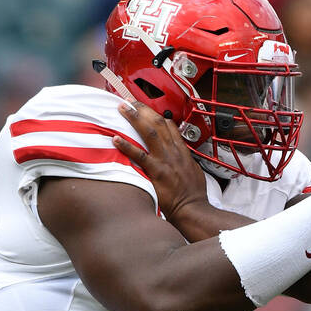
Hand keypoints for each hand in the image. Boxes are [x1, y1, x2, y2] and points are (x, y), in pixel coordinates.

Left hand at [113, 101, 208, 223]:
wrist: (193, 209)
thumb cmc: (194, 195)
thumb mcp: (194, 172)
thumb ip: (184, 162)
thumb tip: (179, 159)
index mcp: (182, 152)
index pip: (170, 126)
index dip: (157, 114)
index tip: (146, 109)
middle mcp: (173, 152)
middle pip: (158, 123)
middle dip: (143, 109)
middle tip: (130, 102)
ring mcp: (165, 160)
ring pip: (149, 132)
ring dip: (134, 118)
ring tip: (122, 108)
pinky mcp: (157, 172)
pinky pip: (139, 155)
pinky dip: (127, 146)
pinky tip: (116, 138)